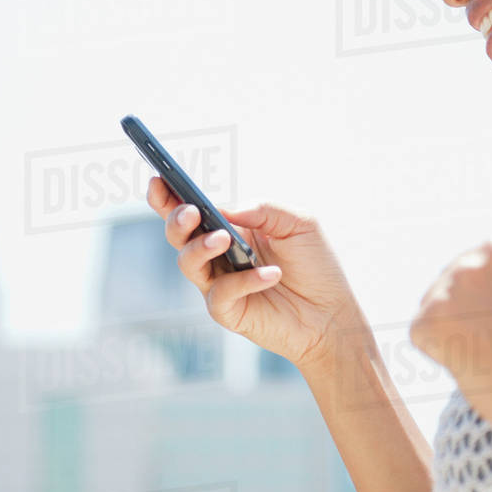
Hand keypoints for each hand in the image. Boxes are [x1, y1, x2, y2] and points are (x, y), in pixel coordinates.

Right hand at [146, 175, 363, 371]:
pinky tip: (271, 275)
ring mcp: (218, 284)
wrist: (333, 312)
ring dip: (201, 247)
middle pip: (177, 235)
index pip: (189, 210)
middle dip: (176, 220)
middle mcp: (216, 255)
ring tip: (225, 238)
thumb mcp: (297, 222)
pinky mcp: (227, 312)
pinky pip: (220, 294)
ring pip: (188, 264)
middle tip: (190, 212)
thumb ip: (262, 208)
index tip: (158, 178)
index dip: (167, 196)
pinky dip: (244, 281)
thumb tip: (225, 209)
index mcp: (227, 227)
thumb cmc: (314, 264)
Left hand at [408, 230, 491, 454]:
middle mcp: (485, 252)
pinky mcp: (430, 315)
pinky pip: (423, 331)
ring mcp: (454, 283)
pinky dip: (437, 349)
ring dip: (453, 323)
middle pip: (465, 272)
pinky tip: (464, 364)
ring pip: (440, 299)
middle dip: (474, 301)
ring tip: (481, 353)